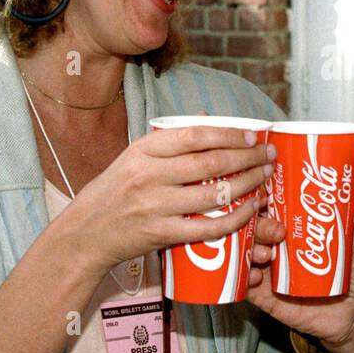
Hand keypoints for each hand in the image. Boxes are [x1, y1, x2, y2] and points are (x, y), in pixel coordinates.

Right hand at [57, 126, 275, 277]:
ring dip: (247, 185)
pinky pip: (207, 228)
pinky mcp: (160, 234)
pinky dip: (234, 219)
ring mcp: (155, 206)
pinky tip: (251, 210)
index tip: (254, 134)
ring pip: (213, 194)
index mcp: (142, 150)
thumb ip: (170, 140)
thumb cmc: (113, 191)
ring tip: (265, 178)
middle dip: (247, 158)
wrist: (84, 233)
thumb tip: (208, 118)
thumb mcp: (133, 157)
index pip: (194, 136)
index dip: (229, 133)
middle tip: (268, 155)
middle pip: (209, 164)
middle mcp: (148, 176)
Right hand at [246, 193, 353, 352]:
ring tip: (267, 256)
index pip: (270, 202)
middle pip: (253, 225)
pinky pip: (245, 286)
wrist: (353, 313)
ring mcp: (267, 268)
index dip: (262, 193)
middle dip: (259, 225)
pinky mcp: (264, 295)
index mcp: (293, 223)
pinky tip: (256, 277)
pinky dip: (245, 279)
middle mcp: (275, 242)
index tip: (266, 191)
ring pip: (245, 253)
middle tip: (277, 231)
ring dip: (249, 250)